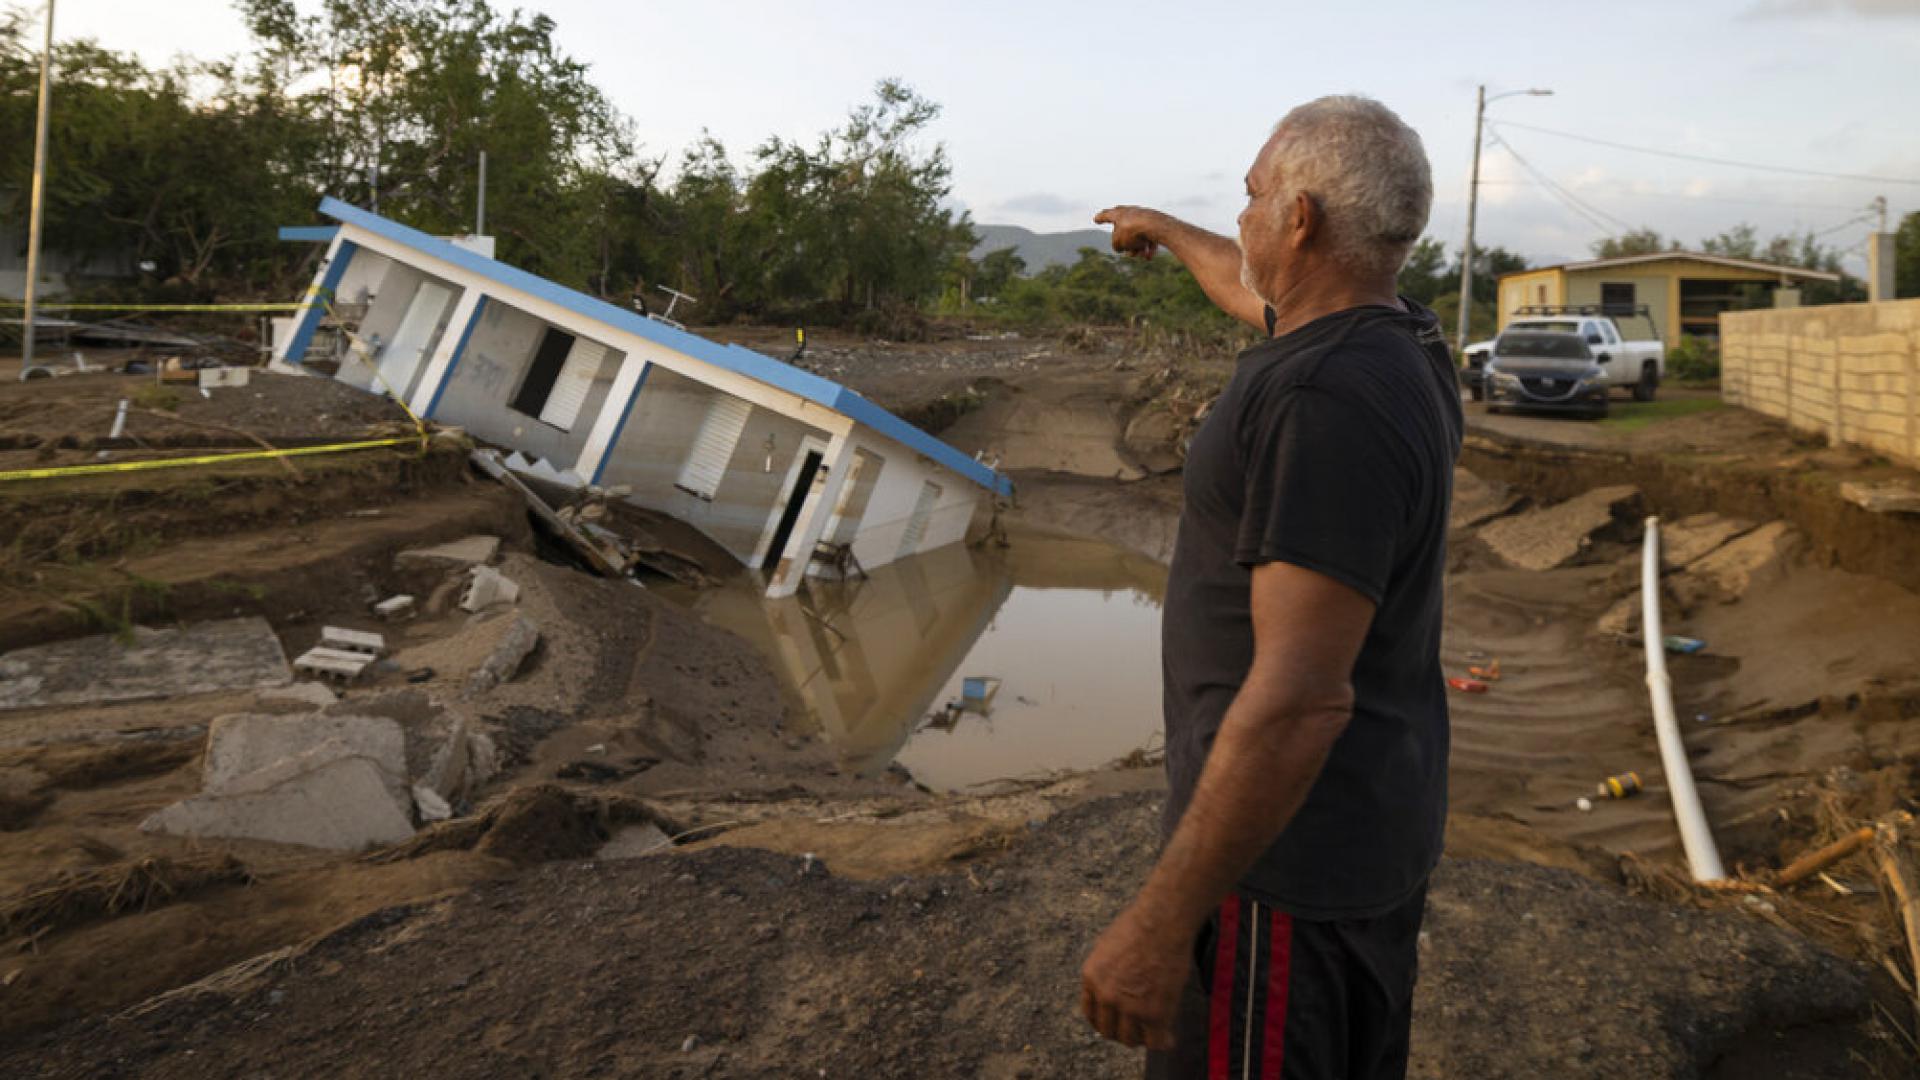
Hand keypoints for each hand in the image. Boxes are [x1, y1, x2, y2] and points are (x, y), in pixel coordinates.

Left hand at [1079, 903, 1187, 1049]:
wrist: (1164, 921)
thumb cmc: (1141, 926)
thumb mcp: (1107, 946)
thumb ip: (1105, 972)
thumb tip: (1111, 988)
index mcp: (1092, 978)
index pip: (1091, 1015)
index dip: (1105, 1022)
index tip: (1117, 1023)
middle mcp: (1106, 996)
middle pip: (1110, 1032)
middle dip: (1123, 1031)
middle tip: (1138, 1028)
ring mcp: (1130, 1007)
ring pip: (1131, 1039)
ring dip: (1142, 1037)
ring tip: (1154, 1030)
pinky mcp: (1155, 1013)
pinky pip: (1156, 1041)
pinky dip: (1162, 1041)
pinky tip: (1169, 1036)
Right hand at [1094, 206, 1161, 259]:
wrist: (1156, 226)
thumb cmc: (1134, 232)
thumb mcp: (1118, 242)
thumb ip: (1116, 245)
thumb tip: (1121, 247)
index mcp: (1119, 213)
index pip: (1106, 215)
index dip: (1100, 218)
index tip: (1096, 219)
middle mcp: (1132, 212)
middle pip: (1124, 230)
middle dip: (1126, 244)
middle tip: (1128, 253)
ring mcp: (1145, 218)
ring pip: (1137, 236)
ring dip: (1137, 248)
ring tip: (1140, 255)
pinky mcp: (1156, 224)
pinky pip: (1149, 237)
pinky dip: (1148, 247)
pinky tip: (1149, 256)